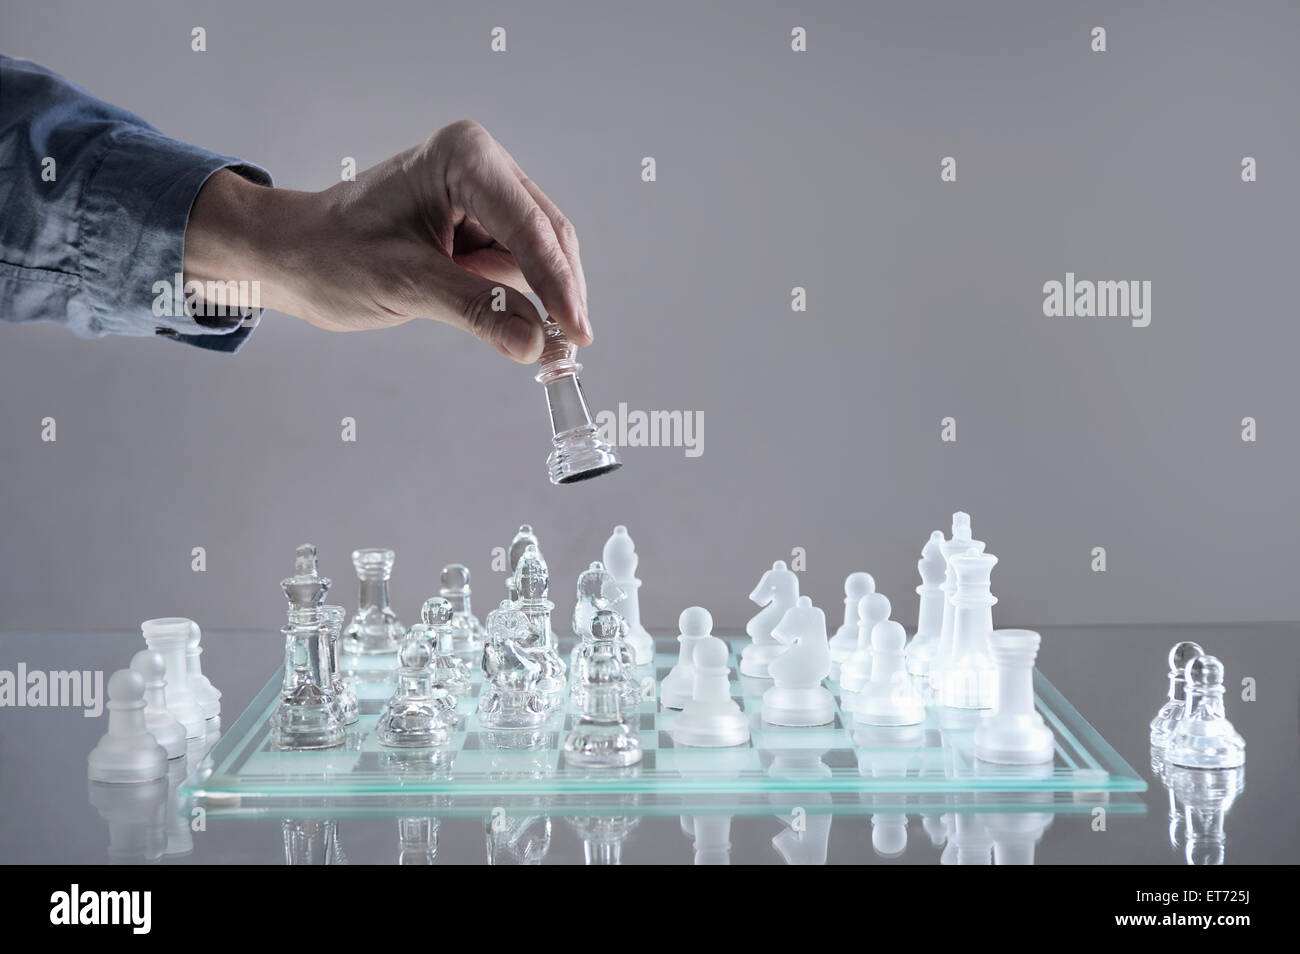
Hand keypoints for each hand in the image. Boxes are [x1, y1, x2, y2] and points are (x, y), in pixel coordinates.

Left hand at [183, 120, 589, 361]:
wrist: (292, 255)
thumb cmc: (330, 254)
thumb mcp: (405, 284)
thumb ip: (476, 310)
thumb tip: (534, 342)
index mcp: (462, 158)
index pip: (527, 227)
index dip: (558, 283)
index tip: (577, 331)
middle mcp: (481, 166)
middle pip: (548, 236)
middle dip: (559, 291)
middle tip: (572, 346)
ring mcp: (485, 195)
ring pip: (540, 254)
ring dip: (543, 298)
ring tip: (545, 343)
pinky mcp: (481, 226)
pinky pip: (519, 266)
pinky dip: (523, 298)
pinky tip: (521, 324)